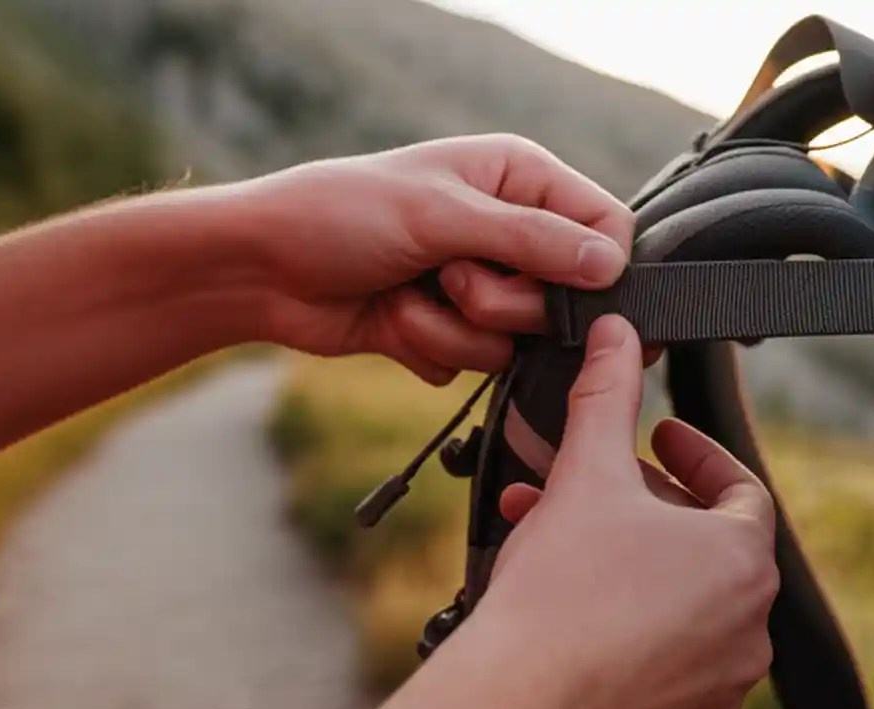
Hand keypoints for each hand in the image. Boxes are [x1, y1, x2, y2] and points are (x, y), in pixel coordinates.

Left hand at [235, 134, 634, 384]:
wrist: (261, 271)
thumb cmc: (341, 215)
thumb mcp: (442, 216)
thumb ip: (531, 240)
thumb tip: (612, 265)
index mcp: (520, 178)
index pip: (605, 229)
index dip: (593, 269)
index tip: (560, 292)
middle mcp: (510, 231)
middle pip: (567, 296)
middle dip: (504, 302)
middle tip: (453, 278)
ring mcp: (483, 285)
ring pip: (520, 340)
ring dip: (457, 329)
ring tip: (410, 294)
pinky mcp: (454, 330)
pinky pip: (479, 365)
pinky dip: (432, 347)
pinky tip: (393, 318)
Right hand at [482, 316, 779, 708]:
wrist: (519, 702)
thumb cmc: (560, 598)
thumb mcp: (586, 475)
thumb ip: (608, 395)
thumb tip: (616, 337)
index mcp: (742, 558)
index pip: (740, 486)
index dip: (694, 453)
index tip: (659, 438)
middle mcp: (747, 623)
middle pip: (707, 540)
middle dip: (646, 504)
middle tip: (601, 486)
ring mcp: (722, 678)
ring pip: (682, 596)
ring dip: (631, 558)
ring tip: (569, 538)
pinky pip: (669, 650)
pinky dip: (631, 618)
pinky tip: (576, 602)